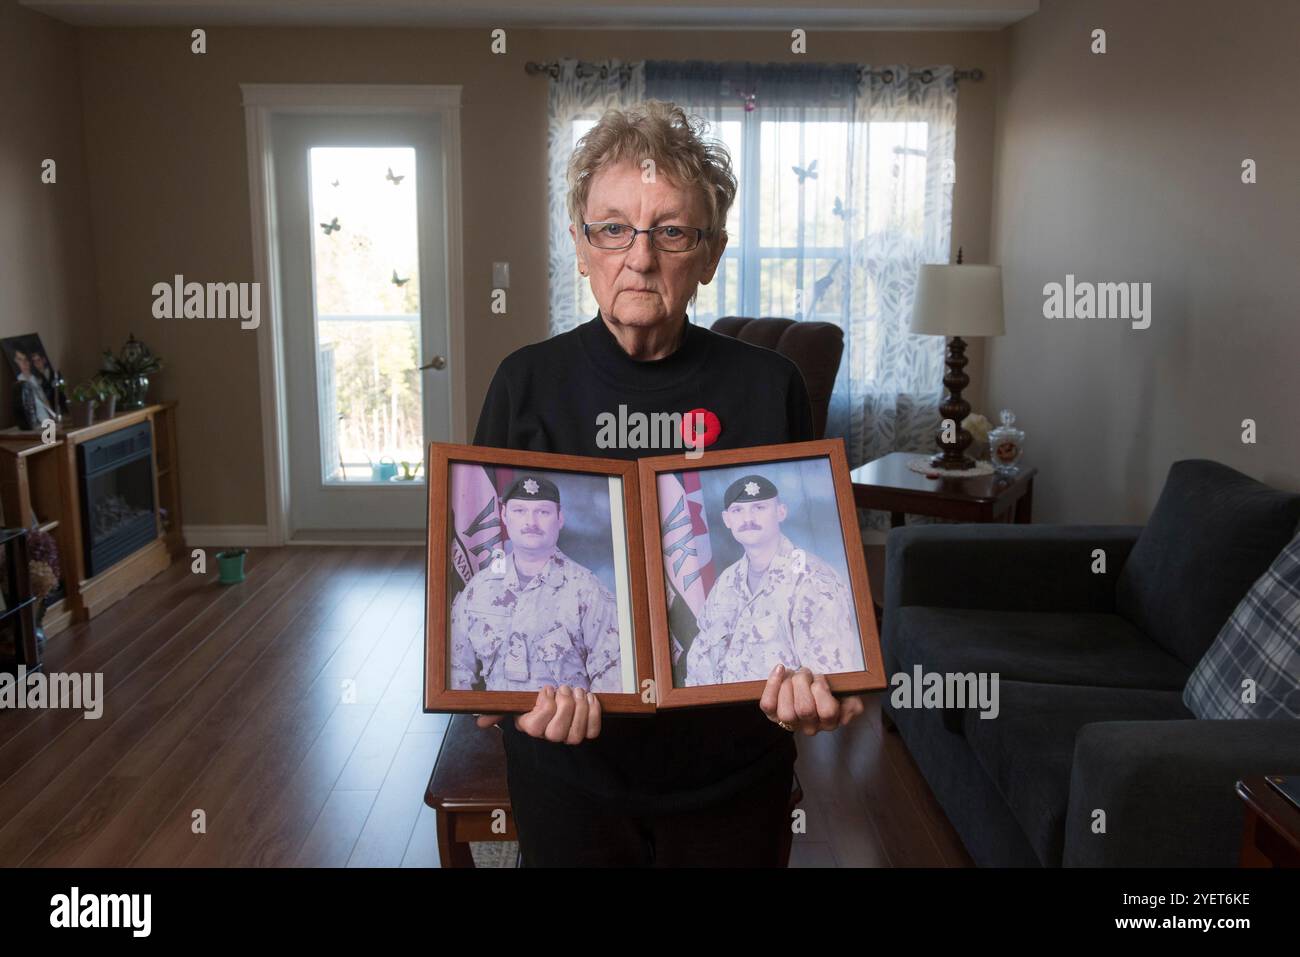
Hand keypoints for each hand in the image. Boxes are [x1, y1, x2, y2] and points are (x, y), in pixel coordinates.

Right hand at [474, 684, 600, 743]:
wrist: (556, 701)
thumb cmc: (534, 701)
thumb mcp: (514, 703)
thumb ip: (497, 710)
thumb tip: (480, 722)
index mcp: (530, 728)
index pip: (536, 728)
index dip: (545, 707)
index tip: (547, 689)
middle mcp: (549, 737)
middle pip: (558, 733)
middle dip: (563, 707)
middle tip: (563, 688)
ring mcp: (568, 737)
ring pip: (577, 733)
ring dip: (580, 708)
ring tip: (576, 691)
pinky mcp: (586, 732)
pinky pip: (593, 731)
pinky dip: (594, 713)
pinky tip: (590, 697)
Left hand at [759, 664, 864, 735]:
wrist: (810, 683)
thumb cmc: (830, 688)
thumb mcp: (848, 694)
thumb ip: (853, 703)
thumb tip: (848, 708)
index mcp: (831, 721)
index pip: (828, 712)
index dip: (822, 689)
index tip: (820, 677)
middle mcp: (810, 727)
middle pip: (804, 710)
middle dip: (803, 683)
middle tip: (806, 672)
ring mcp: (790, 723)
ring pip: (785, 712)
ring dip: (788, 685)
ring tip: (793, 674)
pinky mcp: (773, 716)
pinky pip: (768, 705)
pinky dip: (772, 685)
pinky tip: (781, 670)